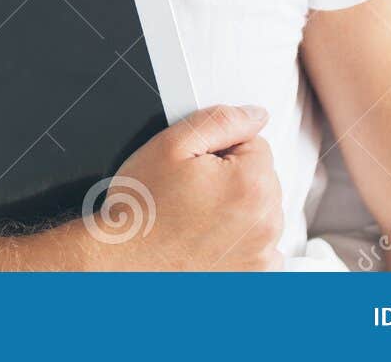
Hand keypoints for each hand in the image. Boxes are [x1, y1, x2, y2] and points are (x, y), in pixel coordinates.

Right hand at [85, 104, 283, 270]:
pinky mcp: (256, 275)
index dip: (221, 150)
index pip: (256, 144)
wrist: (124, 263)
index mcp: (252, 184)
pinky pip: (262, 244)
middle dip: (233, 178)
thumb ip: (220, 121)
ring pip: (261, 209)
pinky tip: (210, 241)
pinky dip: (241, 240)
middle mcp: (266, 222)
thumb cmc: (142, 208)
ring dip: (238, 208)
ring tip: (196, 218)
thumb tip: (256, 115)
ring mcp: (263, 253)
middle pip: (262, 177)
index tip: (196, 168)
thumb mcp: (171, 145)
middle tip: (191, 192)